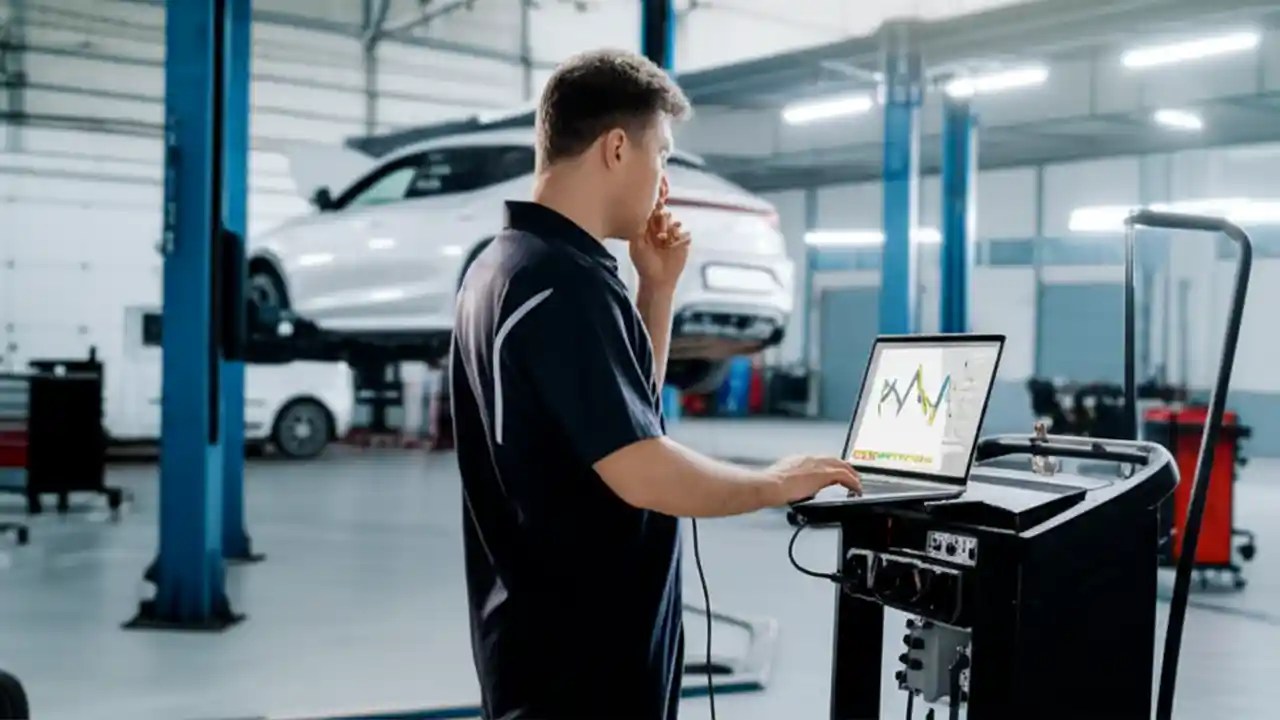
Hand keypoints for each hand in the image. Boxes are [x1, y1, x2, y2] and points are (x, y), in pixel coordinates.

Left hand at [630, 177, 689, 291]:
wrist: (657, 280)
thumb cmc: (644, 264)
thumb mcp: (637, 246)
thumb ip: (638, 230)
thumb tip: (644, 215)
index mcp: (649, 229)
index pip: (653, 213)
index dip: (657, 204)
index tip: (660, 198)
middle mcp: (661, 231)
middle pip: (666, 216)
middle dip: (664, 218)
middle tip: (659, 226)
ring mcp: (672, 237)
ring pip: (676, 224)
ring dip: (671, 229)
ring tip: (664, 240)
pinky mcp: (682, 244)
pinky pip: (686, 235)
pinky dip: (682, 237)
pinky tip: (673, 245)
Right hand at [766, 455, 861, 504]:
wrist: (770, 485)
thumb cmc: (770, 487)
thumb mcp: (781, 481)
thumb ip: (790, 483)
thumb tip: (793, 492)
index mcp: (799, 459)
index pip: (820, 460)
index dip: (830, 467)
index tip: (834, 475)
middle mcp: (810, 458)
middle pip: (834, 460)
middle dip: (844, 468)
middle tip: (851, 478)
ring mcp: (818, 465)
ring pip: (842, 465)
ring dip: (851, 475)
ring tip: (856, 484)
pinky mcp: (824, 474)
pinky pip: (845, 476)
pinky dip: (853, 482)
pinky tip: (856, 489)